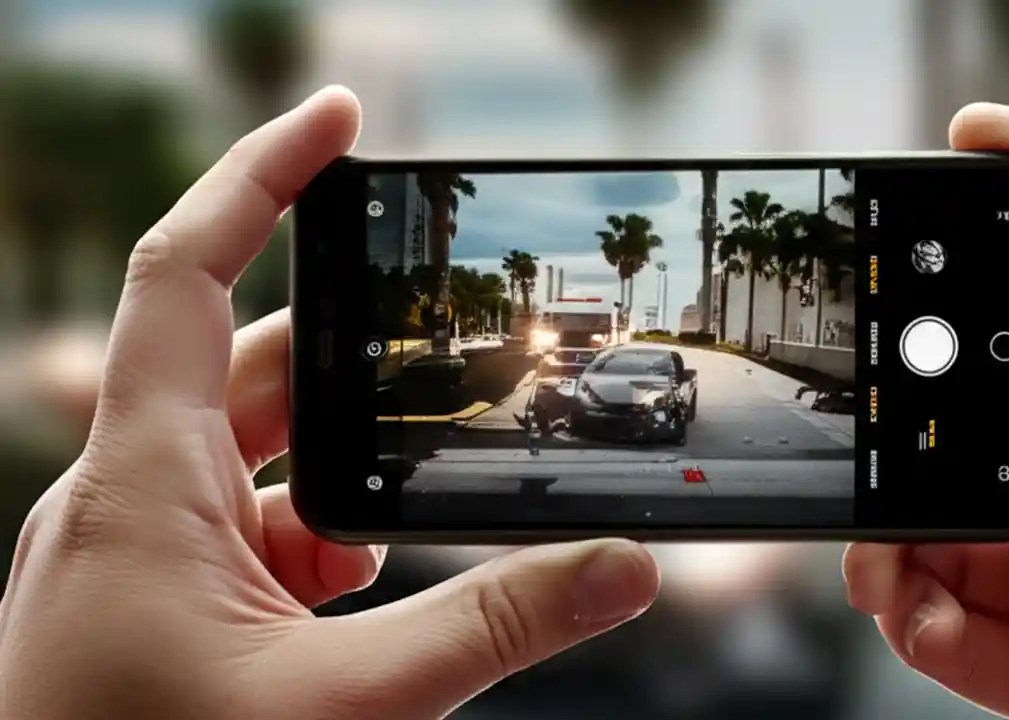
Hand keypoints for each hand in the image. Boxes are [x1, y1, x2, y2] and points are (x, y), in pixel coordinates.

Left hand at [0, 88, 658, 719]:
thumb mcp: (344, 707)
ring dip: (344, 473)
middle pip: (253, 370)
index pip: (186, 275)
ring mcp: (141, 558)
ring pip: (256, 463)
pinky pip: (249, 534)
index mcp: (140, 487)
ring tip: (428, 500)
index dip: (259, 176)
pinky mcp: (161, 609)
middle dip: (360, 363)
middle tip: (457, 351)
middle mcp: (129, 501)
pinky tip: (373, 586)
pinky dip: (319, 540)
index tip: (339, 118)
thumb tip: (622, 564)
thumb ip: (489, 625)